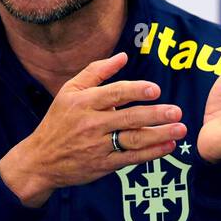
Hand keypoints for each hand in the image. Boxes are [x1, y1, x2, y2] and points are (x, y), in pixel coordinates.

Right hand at [0, 52, 185, 207]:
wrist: (40, 160)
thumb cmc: (59, 121)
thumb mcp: (70, 91)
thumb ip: (97, 72)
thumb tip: (123, 56)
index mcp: (84, 102)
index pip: (114, 94)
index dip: (136, 90)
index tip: (155, 89)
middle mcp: (91, 124)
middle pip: (128, 118)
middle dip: (155, 115)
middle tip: (177, 111)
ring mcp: (98, 146)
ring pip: (133, 139)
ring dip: (159, 135)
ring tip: (180, 129)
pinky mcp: (103, 165)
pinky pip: (131, 158)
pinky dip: (151, 153)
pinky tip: (168, 146)